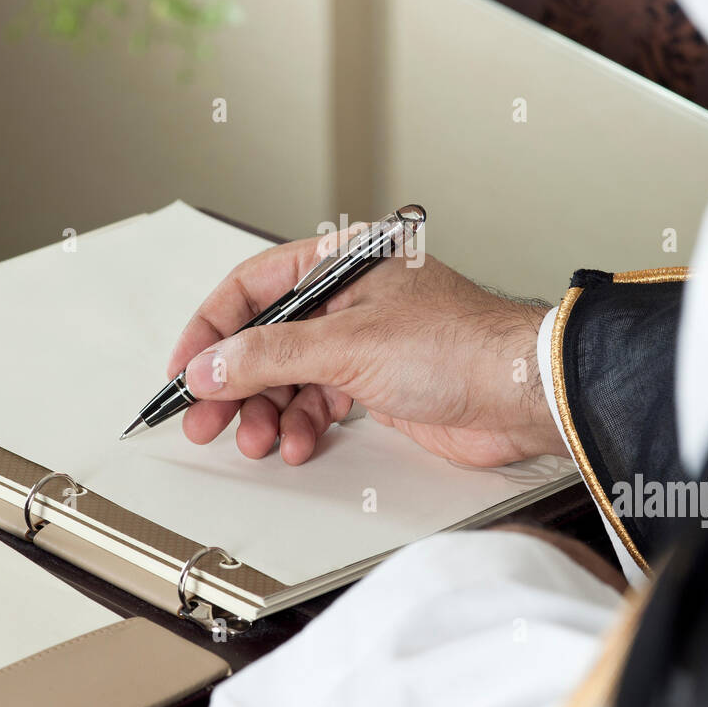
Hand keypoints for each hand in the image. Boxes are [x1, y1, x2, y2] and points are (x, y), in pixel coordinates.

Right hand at [165, 226, 565, 466]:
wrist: (522, 395)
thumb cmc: (458, 346)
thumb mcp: (348, 345)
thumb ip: (270, 355)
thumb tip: (210, 366)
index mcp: (340, 262)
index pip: (253, 288)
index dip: (211, 329)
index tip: (185, 369)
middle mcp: (348, 298)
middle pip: (265, 338)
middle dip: (234, 383)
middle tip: (204, 421)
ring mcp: (362, 341)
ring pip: (289, 375)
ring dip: (267, 412)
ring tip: (257, 441)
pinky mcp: (377, 381)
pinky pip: (319, 401)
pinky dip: (303, 425)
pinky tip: (299, 444)